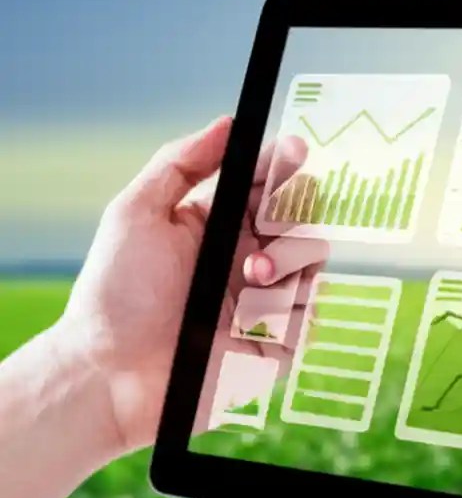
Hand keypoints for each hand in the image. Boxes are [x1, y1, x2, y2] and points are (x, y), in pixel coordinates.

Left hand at [59, 117, 326, 452]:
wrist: (113, 373)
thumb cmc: (116, 296)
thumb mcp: (136, 213)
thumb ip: (181, 162)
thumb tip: (228, 123)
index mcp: (217, 229)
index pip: (267, 188)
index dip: (285, 167)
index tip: (295, 151)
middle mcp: (245, 263)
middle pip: (301, 221)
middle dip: (292, 217)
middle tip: (266, 226)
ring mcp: (264, 305)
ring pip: (313, 266)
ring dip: (289, 264)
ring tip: (251, 277)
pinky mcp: (276, 348)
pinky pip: (309, 318)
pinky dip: (290, 313)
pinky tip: (256, 319)